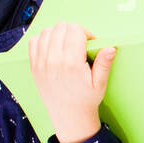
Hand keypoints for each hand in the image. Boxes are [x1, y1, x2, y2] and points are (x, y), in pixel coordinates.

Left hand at [28, 22, 112, 142]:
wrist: (68, 115)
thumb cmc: (86, 99)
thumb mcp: (100, 83)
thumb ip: (104, 64)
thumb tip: (110, 48)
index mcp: (72, 63)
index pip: (75, 30)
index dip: (85, 32)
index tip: (90, 42)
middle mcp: (54, 60)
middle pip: (60, 27)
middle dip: (72, 30)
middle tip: (79, 42)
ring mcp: (41, 62)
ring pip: (46, 31)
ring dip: (58, 33)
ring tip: (66, 44)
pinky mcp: (34, 66)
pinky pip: (34, 41)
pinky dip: (43, 39)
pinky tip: (53, 46)